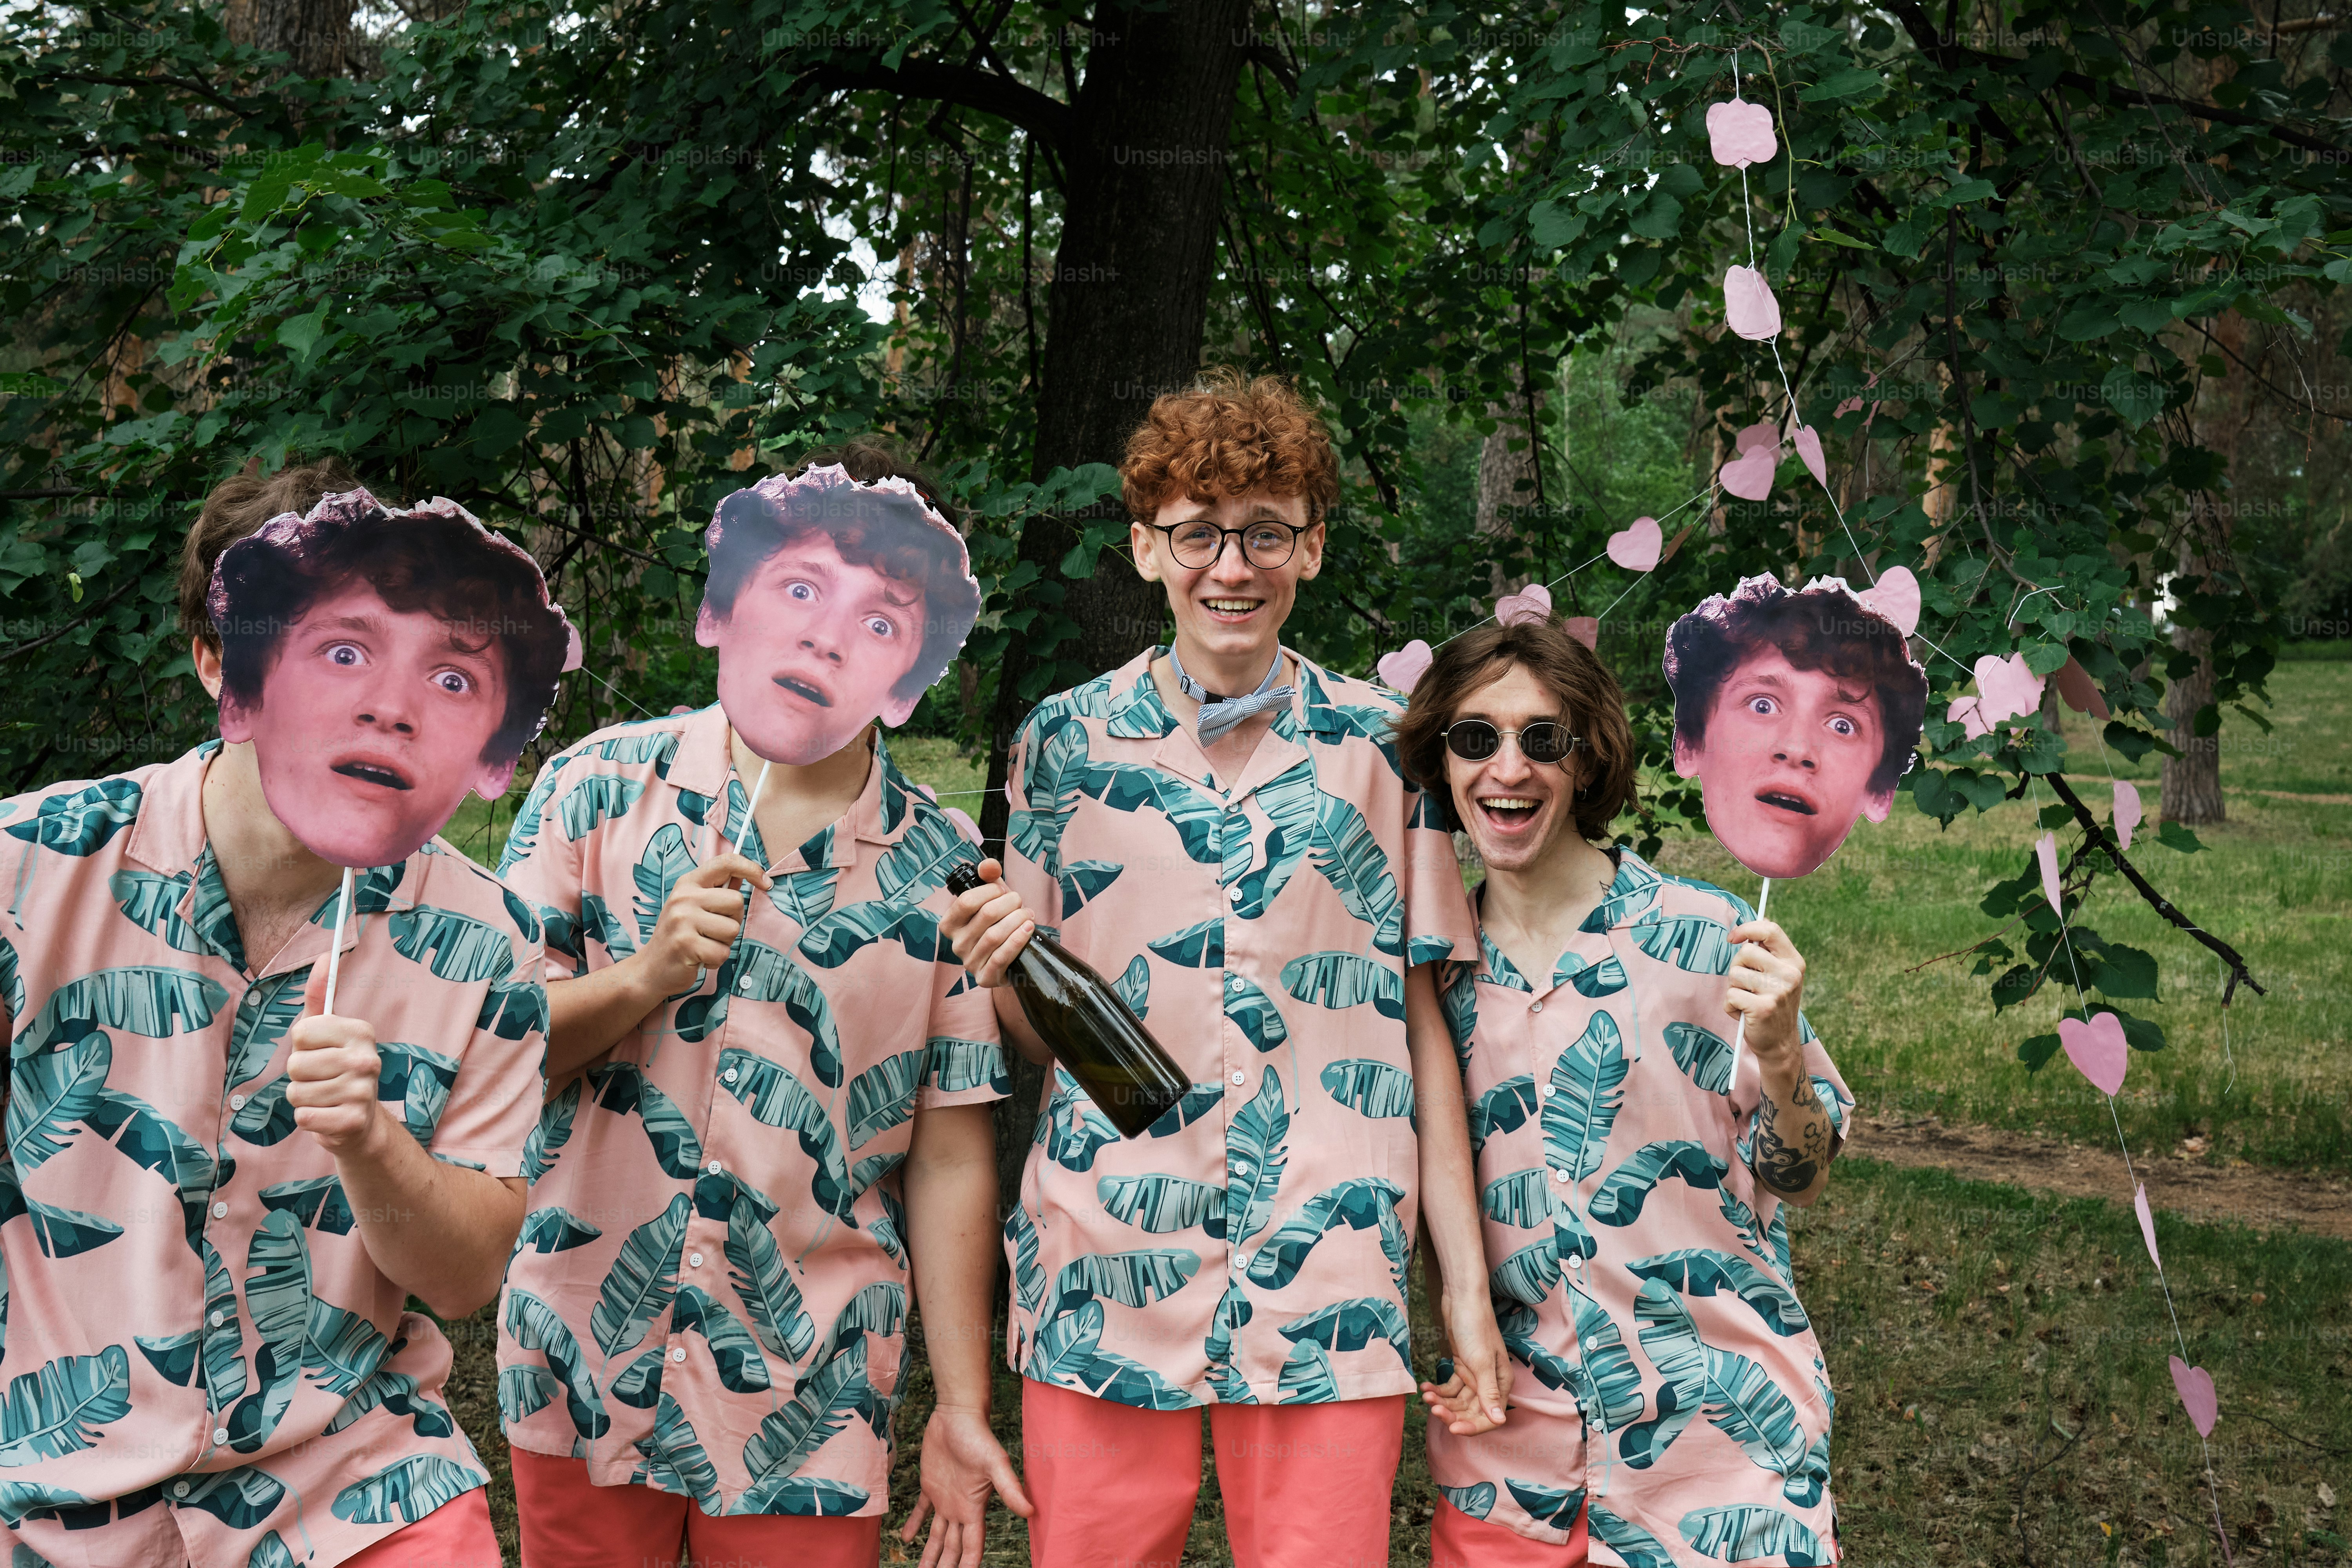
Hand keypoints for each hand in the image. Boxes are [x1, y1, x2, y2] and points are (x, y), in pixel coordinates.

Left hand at [286, 961, 389, 1158]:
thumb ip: (319, 996)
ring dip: (302, 1099)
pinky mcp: (353, 1121)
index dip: (301, 1046)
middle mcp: (367, 1059)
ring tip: (323, 1098)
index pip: (301, 1033)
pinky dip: (308, 1119)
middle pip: (296, 1065)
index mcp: (360, 1031)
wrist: (360, 1122)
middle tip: (321, 1079)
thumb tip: (324, 955)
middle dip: (299, 1076)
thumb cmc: (335, 1069)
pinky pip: (304, 1117)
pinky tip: (326, 1115)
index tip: (319, 1051)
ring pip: (297, 1092)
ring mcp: (363, 1091)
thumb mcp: (326, 1032)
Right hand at [635, 853, 769, 996]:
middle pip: (737, 901)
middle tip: (713, 932)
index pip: (726, 862)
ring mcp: (682, 920)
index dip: (751, 869)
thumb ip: (717, 892)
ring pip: (733, 929)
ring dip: (724, 944)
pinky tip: (700, 959)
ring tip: (704, 945)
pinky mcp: (685, 944)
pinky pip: (723, 952)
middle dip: (733, 921)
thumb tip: (746, 876)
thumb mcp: (692, 907)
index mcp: (688, 883)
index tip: (765, 882)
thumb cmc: (678, 936)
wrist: (650, 969)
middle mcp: (684, 897)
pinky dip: (716, 960)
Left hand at [904, 1404, 1032, 1567]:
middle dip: (945, 1566)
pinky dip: (913, 1525)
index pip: (972, 1546)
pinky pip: (921, 1511)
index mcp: (975, 1508)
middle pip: (953, 1547)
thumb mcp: (995, 1463)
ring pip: (937, 1535)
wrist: (957, 1414)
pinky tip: (906, 1539)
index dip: (968, 1565)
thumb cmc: (978, 1436)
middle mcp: (960, 1508)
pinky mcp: (930, 1485)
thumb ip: (1010, 1488)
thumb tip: (1030, 1512)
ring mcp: (945, 1498)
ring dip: (929, 1553)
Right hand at [938, 857, 1035, 987]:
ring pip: (994, 936)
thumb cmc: (998, 923)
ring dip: (1017, 920)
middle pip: (985, 916)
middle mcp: (956, 945)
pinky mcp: (984, 978)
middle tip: (1020, 902)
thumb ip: (988, 878)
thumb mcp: (992, 899)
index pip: (966, 901)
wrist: (1010, 957)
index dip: (989, 891)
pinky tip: (1029, 929)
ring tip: (1028, 915)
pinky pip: (1001, 957)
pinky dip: (1017, 940)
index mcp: (950, 924)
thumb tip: (989, 866)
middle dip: (1009, 903)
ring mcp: (969, 963)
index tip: (1003, 889)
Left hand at [1418, 1290, 1510, 1435]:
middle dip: (1452, 1413)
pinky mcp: (1461, 1366)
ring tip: (1426, 1394)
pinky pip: (1450, 1387)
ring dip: (1442, 1401)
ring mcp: (1474, 1374)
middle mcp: (1490, 1382)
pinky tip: (1425, 1386)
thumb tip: (1499, 1421)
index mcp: (1502, 1383)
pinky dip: (1438, 1389)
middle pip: (1472, 1411)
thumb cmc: (1475, 1327)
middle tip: (1432, 1408)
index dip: (1472, 1426)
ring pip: (1458, 1400)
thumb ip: (1489, 1393)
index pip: (1490, 1417)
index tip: (1452, 1428)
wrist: (1461, 1298)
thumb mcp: (1481, 1362)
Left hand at [1725, 917, 1805, 1067]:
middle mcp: (1790, 974)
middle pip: (1745, 952)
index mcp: (1794, 962)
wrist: (1780, 1043)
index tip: (1732, 938)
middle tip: (1748, 987)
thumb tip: (1755, 922)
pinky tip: (1745, 1014)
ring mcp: (1778, 991)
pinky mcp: (1763, 1008)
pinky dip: (1731, 1006)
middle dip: (1738, 968)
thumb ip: (1768, 951)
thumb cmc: (1772, 1004)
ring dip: (1734, 989)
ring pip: (1735, 974)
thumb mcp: (1778, 975)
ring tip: (1749, 1001)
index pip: (1770, 930)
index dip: (1747, 929)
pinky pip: (1730, 995)